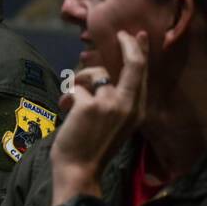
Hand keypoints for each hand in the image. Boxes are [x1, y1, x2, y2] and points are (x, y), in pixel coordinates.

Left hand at [51, 30, 148, 199]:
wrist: (79, 170)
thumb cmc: (92, 148)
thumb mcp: (115, 124)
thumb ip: (115, 101)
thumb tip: (103, 75)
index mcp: (137, 111)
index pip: (142, 75)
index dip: (139, 52)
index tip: (136, 36)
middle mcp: (129, 106)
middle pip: (131, 64)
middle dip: (126, 45)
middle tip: (119, 34)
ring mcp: (110, 105)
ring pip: (95, 74)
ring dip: (79, 81)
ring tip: (71, 99)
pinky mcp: (89, 106)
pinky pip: (75, 87)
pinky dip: (67, 96)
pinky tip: (64, 109)